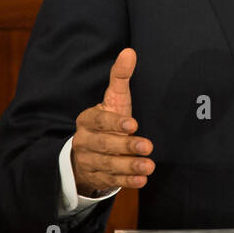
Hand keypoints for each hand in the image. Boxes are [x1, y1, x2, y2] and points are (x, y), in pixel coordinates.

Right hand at [70, 48, 153, 197]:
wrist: (89, 150)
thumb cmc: (107, 119)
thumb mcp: (113, 99)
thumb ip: (120, 76)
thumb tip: (129, 51)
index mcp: (87, 120)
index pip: (98, 121)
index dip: (114, 123)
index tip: (133, 124)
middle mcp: (84, 141)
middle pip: (103, 145)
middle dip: (125, 146)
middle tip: (147, 146)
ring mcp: (88, 161)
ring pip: (107, 165)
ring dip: (129, 166)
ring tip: (149, 166)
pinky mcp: (96, 177)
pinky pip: (110, 180)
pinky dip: (126, 181)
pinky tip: (142, 179)